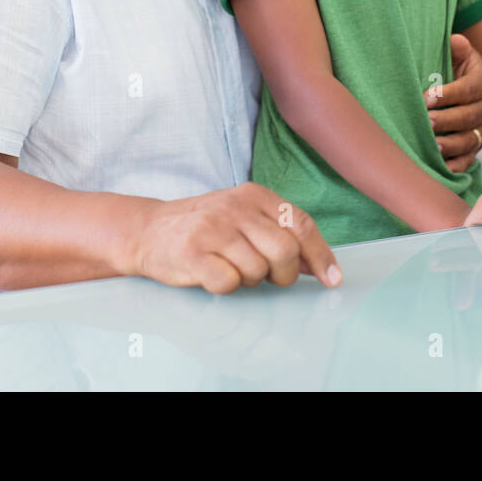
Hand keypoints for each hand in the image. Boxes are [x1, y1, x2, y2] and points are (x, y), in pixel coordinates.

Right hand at [129, 182, 342, 294]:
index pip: (300, 224)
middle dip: (283, 274)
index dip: (321, 254)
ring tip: (231, 268)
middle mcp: (235, 207)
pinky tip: (213, 273)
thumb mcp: (243, 217)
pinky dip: (227, 287)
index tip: (333, 278)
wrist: (148, 230)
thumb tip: (318, 263)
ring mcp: (213, 229)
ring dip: (250, 280)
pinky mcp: (192, 253)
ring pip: (257, 271)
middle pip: (284, 252)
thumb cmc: (204, 227)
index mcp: (254, 195)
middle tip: (268, 277)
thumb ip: (279, 233)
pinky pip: (229, 283)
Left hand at [425, 33, 481, 173]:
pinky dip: (457, 165)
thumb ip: (458, 48)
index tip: (426, 97)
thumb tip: (456, 41)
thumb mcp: (461, 55)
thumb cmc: (459, 69)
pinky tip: (441, 167)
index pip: (468, 90)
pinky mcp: (478, 145)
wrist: (477, 89)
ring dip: (451, 144)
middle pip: (469, 117)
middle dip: (446, 121)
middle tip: (426, 121)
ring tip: (432, 145)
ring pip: (470, 140)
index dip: (448, 94)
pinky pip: (470, 158)